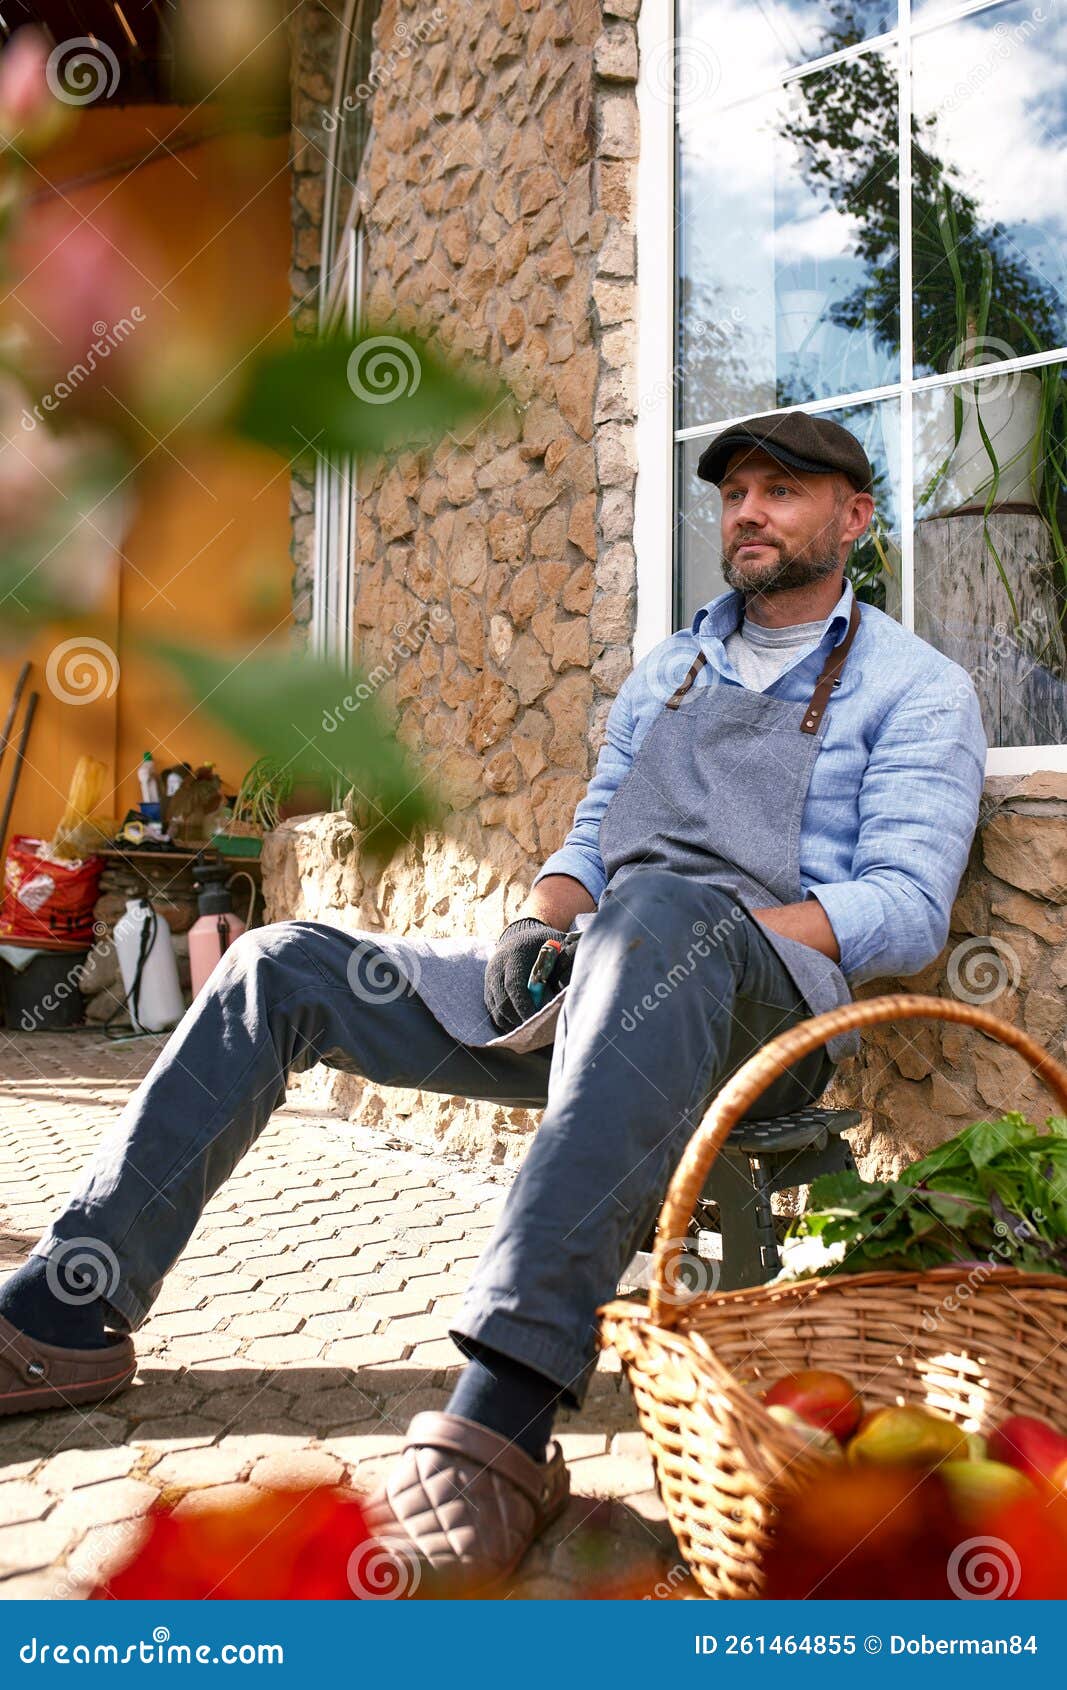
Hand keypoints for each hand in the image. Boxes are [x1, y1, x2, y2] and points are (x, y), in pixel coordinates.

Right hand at [483, 917, 565, 1031]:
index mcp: (514, 955)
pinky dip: (507, 1022)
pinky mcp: (488, 990)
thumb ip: (565, 963)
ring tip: (530, 1032)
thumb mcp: (557, 945)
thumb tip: (570, 988)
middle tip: (536, 1032)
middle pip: (502, 1002)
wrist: (520, 935)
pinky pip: (493, 1012)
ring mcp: (489, 980)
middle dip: (519, 1020)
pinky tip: (522, 1027)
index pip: (514, 986)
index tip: (536, 1020)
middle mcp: (497, 968)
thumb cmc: (544, 943)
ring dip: (512, 1024)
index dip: (524, 1006)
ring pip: (496, 1011)